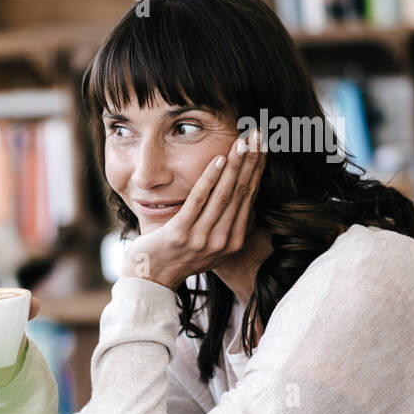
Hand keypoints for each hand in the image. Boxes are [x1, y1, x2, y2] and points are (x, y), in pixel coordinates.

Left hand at [120, 128, 266, 289]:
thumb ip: (222, 223)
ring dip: (236, 164)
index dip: (257, 170)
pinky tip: (219, 159)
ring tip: (243, 141)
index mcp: (232, 242)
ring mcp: (202, 238)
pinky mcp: (181, 233)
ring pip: (225, 194)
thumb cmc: (175, 255)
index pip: (249, 198)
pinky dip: (210, 178)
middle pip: (242, 192)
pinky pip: (199, 200)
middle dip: (251, 161)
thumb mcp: (207, 244)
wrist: (150, 278)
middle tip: (258, 135)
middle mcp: (222, 241)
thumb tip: (238, 198)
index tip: (263, 147)